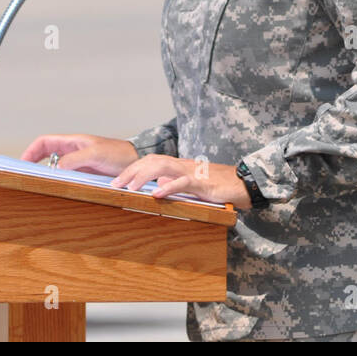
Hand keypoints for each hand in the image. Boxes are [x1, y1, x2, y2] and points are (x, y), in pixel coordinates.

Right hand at [20, 134, 138, 176]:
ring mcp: (78, 163)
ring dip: (46, 174)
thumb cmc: (118, 153)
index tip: (23, 163)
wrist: (136, 162)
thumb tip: (56, 167)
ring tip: (38, 184)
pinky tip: (57, 190)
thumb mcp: (95, 154)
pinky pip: (67, 177)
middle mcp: (73, 152)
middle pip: (46, 155)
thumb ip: (76, 159)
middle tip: (26, 177)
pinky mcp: (85, 174)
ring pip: (55, 167)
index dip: (31, 151)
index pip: (45, 142)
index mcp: (73, 142)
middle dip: (34, 163)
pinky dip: (58, 182)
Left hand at [110, 154, 250, 207]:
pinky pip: (183, 182)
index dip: (132, 169)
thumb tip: (158, 186)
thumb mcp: (191, 185)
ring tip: (130, 187)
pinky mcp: (202, 182)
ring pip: (163, 167)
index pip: (149, 162)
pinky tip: (157, 194)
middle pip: (151, 161)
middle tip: (115, 184)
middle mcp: (181, 165)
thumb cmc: (217, 185)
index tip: (116, 181)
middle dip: (131, 171)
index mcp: (177, 166)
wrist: (241, 182)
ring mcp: (191, 172)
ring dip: (144, 176)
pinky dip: (169, 187)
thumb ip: (174, 183)